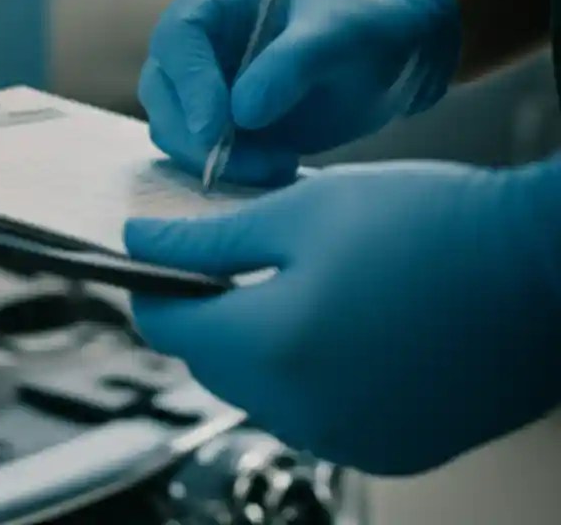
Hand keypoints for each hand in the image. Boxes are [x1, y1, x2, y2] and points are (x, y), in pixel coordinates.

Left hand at [123, 159, 560, 474]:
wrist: (544, 267)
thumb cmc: (430, 223)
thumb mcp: (303, 210)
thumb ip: (209, 239)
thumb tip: (140, 244)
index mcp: (269, 348)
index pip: (164, 328)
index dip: (151, 287)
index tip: (159, 256)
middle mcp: (301, 413)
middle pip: (211, 365)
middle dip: (209, 315)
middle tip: (238, 261)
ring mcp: (349, 441)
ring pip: (263, 394)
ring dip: (262, 347)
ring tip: (305, 288)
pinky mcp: (392, 450)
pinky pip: (317, 417)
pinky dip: (313, 378)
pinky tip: (350, 329)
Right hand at [139, 0, 461, 185]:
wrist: (390, 62)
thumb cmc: (364, 28)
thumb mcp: (338, 34)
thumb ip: (291, 64)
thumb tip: (242, 112)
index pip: (177, 37)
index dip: (189, 82)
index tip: (214, 127)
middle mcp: (196, 42)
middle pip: (162, 90)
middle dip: (195, 133)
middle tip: (246, 161)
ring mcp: (200, 85)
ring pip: (173, 129)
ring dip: (215, 158)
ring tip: (277, 164)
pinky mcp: (214, 125)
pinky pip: (199, 154)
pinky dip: (230, 170)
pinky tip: (278, 167)